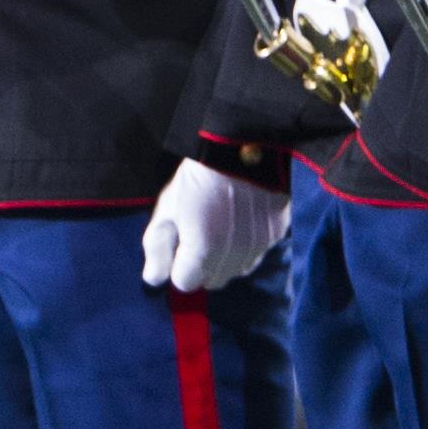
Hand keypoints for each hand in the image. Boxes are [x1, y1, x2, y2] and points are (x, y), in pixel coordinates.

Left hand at [139, 156, 290, 297]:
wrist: (244, 145)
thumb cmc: (199, 175)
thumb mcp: (168, 206)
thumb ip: (157, 247)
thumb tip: (153, 279)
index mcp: (202, 252)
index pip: (184, 283)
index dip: (178, 264)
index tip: (180, 242)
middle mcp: (232, 257)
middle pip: (211, 281)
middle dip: (201, 266)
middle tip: (199, 233)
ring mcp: (256, 248)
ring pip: (235, 270)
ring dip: (224, 258)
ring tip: (220, 225)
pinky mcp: (274, 236)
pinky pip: (255, 254)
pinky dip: (245, 246)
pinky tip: (240, 221)